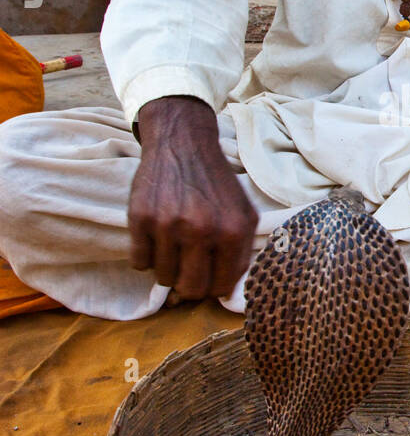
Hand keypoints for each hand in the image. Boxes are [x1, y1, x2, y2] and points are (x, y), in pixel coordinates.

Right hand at [128, 96, 257, 299]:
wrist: (182, 144)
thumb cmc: (215, 184)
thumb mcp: (244, 212)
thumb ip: (242, 252)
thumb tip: (228, 292)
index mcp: (233, 230)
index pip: (222, 287)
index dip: (214, 287)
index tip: (209, 276)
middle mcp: (202, 229)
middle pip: (191, 289)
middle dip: (190, 285)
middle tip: (188, 269)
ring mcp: (169, 225)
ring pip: (163, 278)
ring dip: (168, 269)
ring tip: (173, 247)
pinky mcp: (140, 219)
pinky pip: (139, 262)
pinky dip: (146, 256)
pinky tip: (156, 238)